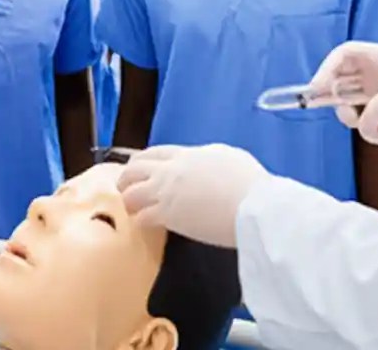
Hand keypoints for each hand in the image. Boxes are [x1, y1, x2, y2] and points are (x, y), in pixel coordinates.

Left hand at [117, 144, 270, 247]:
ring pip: (131, 194)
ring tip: (131, 209)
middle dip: (126, 178)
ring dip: (128, 200)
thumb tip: (204, 164)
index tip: (138, 167)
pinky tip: (144, 225)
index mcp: (187, 154)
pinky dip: (140, 220)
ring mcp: (165, 193)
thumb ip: (208, 158)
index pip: (154, 152)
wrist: (251, 206)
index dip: (141, 160)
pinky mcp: (167, 216)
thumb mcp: (228, 156)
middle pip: (134, 169)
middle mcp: (170, 170)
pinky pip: (141, 217)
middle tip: (126, 189)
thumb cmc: (248, 181)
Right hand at [310, 41, 377, 144]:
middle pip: (336, 85)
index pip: (340, 58)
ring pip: (348, 110)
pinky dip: (369, 133)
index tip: (317, 87)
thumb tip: (361, 127)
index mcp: (373, 58)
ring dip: (350, 119)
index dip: (325, 70)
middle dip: (330, 97)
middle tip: (339, 111)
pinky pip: (367, 128)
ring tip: (368, 125)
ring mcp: (377, 99)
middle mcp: (370, 78)